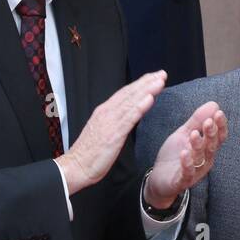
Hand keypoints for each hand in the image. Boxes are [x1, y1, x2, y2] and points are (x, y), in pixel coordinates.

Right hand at [58, 71, 166, 194]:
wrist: (76, 166)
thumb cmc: (90, 153)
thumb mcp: (103, 132)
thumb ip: (114, 122)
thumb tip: (125, 117)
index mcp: (105, 112)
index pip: (125, 94)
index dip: (140, 84)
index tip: (153, 77)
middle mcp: (107, 112)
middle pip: (130, 93)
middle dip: (147, 82)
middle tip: (162, 73)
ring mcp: (110, 121)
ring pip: (131, 102)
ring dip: (147, 90)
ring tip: (160, 81)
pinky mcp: (114, 133)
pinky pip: (129, 118)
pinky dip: (139, 107)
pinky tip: (150, 98)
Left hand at [145, 101, 227, 209]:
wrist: (159, 178)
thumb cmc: (175, 156)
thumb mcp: (185, 134)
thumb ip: (197, 121)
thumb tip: (214, 104)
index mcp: (206, 148)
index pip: (218, 137)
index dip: (220, 126)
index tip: (219, 113)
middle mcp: (204, 160)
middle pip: (211, 147)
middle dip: (211, 134)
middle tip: (208, 122)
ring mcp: (194, 172)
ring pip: (200, 159)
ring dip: (198, 146)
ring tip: (194, 134)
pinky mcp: (182, 181)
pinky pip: (187, 173)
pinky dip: (187, 164)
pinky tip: (185, 153)